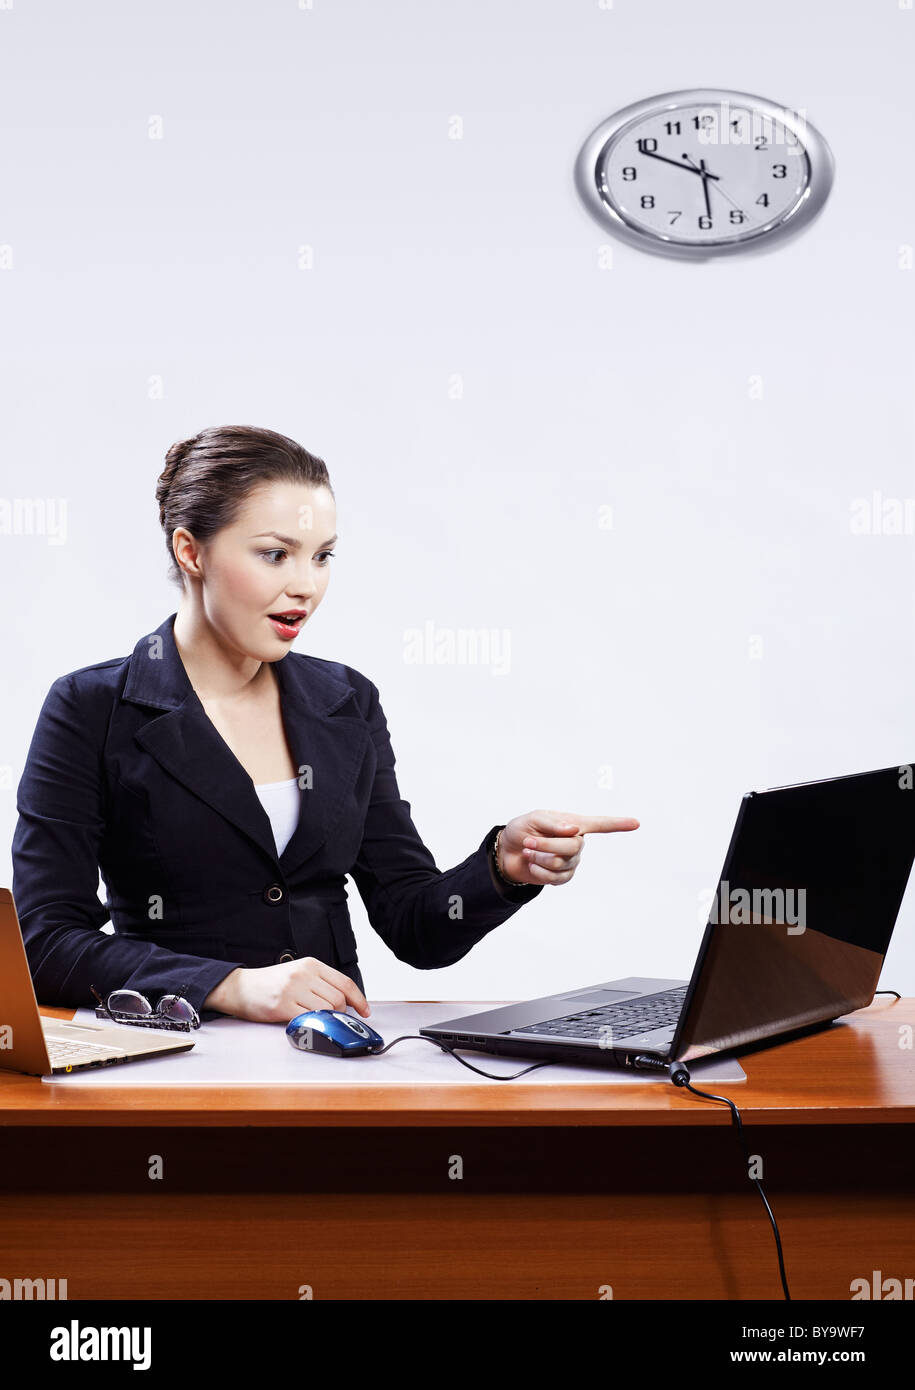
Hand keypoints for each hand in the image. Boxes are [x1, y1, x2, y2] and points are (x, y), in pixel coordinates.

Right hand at [203, 958, 370, 1023]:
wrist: (240, 987)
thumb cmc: (270, 983)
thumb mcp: (298, 973)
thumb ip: (320, 983)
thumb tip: (345, 1002)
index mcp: (311, 964)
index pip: (345, 982)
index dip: (359, 999)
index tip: (365, 1011)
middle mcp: (304, 974)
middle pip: (338, 998)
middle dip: (340, 1013)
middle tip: (331, 1019)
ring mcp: (293, 989)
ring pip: (326, 1010)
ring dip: (327, 1020)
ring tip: (316, 1021)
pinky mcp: (282, 1005)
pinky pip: (308, 1019)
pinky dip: (313, 1026)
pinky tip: (307, 1025)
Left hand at [496, 810, 639, 885]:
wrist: (508, 852)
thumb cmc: (522, 829)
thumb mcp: (533, 819)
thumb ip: (553, 823)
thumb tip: (574, 829)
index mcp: (573, 824)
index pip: (599, 825)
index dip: (617, 824)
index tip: (636, 823)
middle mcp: (576, 842)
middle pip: (573, 847)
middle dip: (546, 845)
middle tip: (528, 841)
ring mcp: (571, 861)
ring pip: (562, 863)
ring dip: (539, 857)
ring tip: (528, 851)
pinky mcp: (563, 877)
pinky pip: (555, 878)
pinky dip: (539, 870)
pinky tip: (532, 864)